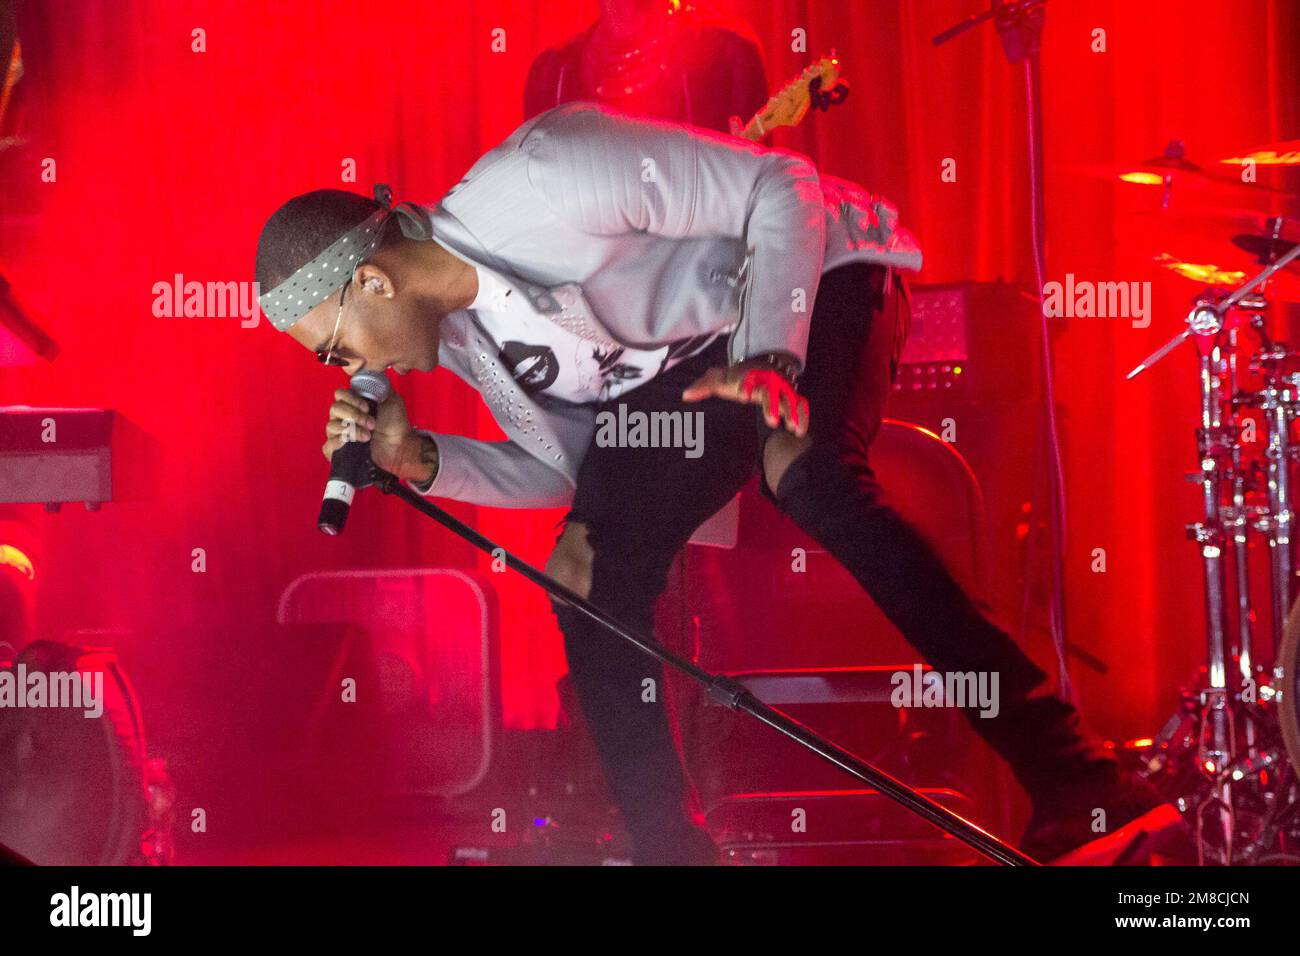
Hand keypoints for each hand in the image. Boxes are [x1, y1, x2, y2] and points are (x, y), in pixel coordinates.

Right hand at [322, 386, 431, 482]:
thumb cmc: (395, 424)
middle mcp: (343, 417)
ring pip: (331, 426)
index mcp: (352, 404)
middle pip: (334, 409)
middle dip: (353, 415)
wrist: (400, 446)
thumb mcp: (392, 400)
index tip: (368, 407)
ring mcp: (339, 434)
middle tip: (371, 424)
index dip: (352, 400)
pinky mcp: (339, 450)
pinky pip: (328, 445)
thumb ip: (380, 386)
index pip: (340, 394)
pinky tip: (350, 443)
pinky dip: (337, 443)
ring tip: (368, 436)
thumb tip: (373, 372)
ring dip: (350, 430)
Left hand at [681, 358, 808, 436]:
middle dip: (773, 404)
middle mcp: (768, 380)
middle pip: (773, 390)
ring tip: (793, 429)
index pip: (749, 379)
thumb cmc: (736, 377)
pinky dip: (802, 416)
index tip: (743, 396)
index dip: (747, 386)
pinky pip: (800, 404)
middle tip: (771, 421)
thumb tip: (685, 396)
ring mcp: (782, 388)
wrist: (760, 365)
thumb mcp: (719, 378)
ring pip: (790, 398)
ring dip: (792, 412)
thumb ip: (703, 387)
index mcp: (750, 375)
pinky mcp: (791, 395)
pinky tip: (800, 433)